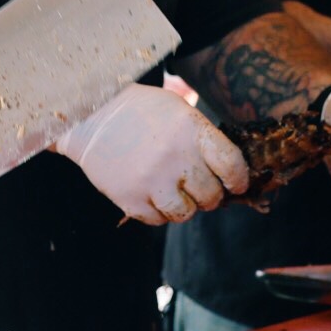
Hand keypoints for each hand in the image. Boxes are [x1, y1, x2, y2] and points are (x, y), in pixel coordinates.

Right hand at [55, 84, 247, 223]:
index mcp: (192, 131)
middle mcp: (175, 157)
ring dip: (185, 206)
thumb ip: (204, 138)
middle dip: (209, 194)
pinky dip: (158, 211)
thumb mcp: (179, 110)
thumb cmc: (141, 111)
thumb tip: (229, 173)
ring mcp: (152, 180)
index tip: (236, 184)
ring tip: (175, 192)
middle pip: (211, 196)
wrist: (91, 116)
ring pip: (186, 213)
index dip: (239, 180)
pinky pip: (157, 220)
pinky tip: (152, 194)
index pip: (232, 166)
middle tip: (199, 187)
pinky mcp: (130, 199)